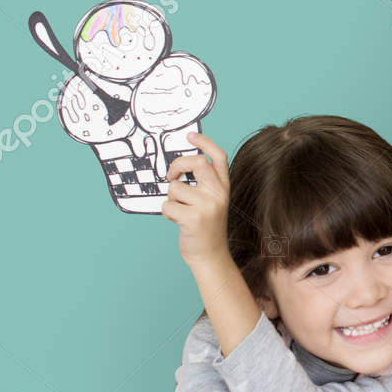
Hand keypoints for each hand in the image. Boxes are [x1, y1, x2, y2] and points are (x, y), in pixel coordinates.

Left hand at [160, 133, 231, 269]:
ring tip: (180, 210)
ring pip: (175, 188)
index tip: (190, 136)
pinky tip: (177, 220)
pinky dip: (167, 213)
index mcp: (223, 188)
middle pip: (197, 163)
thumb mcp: (212, 202)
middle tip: (172, 176)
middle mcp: (218, 194)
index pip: (218, 158)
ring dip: (171, 199)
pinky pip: (168, 205)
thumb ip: (203, 184)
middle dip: (177, 166)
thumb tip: (179, 168)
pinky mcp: (194, 218)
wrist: (210, 255)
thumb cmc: (206, 228)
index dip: (205, 143)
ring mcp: (207, 206)